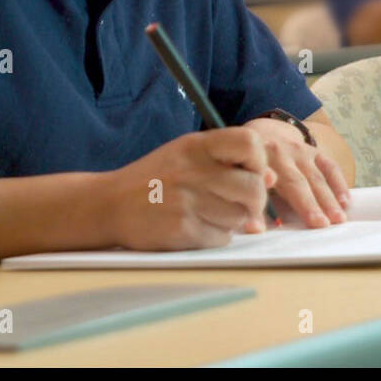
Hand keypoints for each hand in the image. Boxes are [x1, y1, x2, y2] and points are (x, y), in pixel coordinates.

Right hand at [101, 127, 274, 250]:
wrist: (109, 205)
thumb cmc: (154, 179)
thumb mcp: (186, 156)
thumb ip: (227, 161)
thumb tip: (272, 177)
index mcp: (195, 145)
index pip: (249, 142)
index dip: (258, 161)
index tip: (248, 171)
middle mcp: (192, 170)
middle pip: (253, 188)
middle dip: (253, 202)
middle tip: (239, 205)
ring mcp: (187, 201)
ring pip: (241, 217)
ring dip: (234, 221)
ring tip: (211, 214)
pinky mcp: (182, 229)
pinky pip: (222, 238)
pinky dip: (216, 236)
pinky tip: (197, 227)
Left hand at [244, 115, 348, 227]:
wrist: (264, 133)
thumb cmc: (251, 165)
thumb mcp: (244, 178)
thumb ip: (249, 202)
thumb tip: (255, 229)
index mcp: (257, 160)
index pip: (265, 184)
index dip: (268, 204)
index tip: (279, 224)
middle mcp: (279, 152)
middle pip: (296, 181)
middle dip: (309, 204)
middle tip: (322, 224)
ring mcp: (299, 150)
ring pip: (316, 177)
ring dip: (329, 199)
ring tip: (338, 219)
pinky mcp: (314, 151)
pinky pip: (330, 167)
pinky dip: (339, 184)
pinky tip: (346, 201)